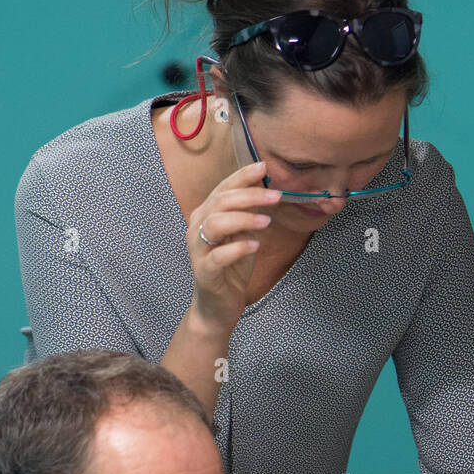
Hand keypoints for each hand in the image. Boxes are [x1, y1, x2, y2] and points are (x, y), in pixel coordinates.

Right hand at [188, 160, 281, 332]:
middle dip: (249, 195)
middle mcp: (197, 229)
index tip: (264, 167)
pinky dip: (238, 248)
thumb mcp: (243, 236)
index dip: (242, 176)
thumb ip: (248, 214)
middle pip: (220, 202)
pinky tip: (255, 245)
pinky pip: (218, 256)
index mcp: (206, 215)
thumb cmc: (231, 269)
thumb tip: (267, 190)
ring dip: (243, 219)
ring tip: (266, 221)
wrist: (218, 306)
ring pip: (215, 224)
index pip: (223, 188)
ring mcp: (198, 250)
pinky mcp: (205, 272)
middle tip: (276, 196)